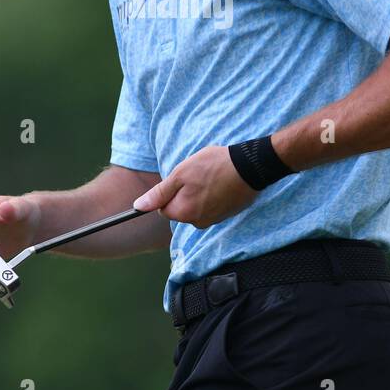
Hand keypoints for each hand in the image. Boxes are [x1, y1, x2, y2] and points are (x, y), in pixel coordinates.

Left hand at [132, 145, 257, 228]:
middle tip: (198, 175)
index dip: (170, 191)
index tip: (182, 178)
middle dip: (185, 193)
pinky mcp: (227, 214)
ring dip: (199, 193)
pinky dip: (213, 195)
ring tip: (211, 177)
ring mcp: (214, 220)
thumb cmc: (214, 166)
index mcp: (184, 213)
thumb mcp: (181, 174)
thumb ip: (159, 193)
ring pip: (196, 207)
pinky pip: (211, 206)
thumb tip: (138, 207)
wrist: (251, 166)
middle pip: (181, 209)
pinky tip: (221, 182)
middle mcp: (198, 222)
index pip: (164, 208)